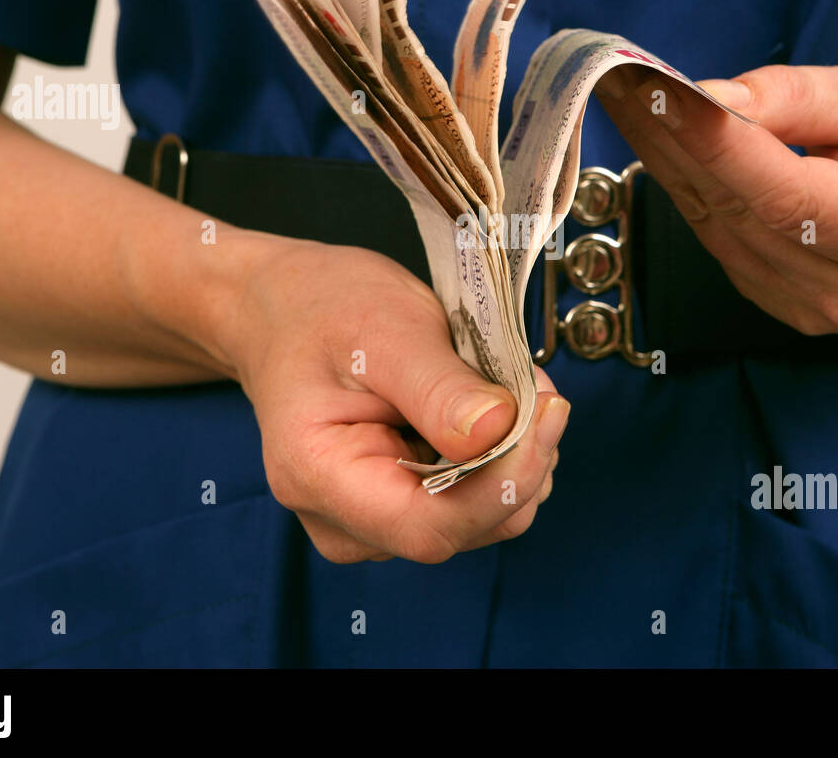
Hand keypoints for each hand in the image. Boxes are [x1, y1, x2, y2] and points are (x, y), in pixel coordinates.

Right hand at [219, 236, 568, 562]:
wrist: (291, 310)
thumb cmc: (322, 312)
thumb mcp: (384, 330)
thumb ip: (438, 388)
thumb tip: (498, 431)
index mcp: (318, 477)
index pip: (429, 527)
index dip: (502, 483)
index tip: (546, 413)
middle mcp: (343, 519)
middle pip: (464, 526)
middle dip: (518, 460)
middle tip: (535, 385)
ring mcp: (374, 520)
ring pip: (481, 519)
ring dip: (514, 456)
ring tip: (503, 387)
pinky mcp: (404, 506)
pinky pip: (476, 501)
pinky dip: (501, 456)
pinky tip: (490, 409)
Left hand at [596, 63, 837, 336]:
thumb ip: (803, 100)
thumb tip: (714, 98)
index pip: (787, 193)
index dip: (715, 145)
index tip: (657, 91)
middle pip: (738, 209)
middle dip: (670, 137)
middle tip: (613, 75)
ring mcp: (812, 312)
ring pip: (715, 226)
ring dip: (664, 159)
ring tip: (624, 97)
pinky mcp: (780, 309)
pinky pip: (718, 241)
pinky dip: (688, 188)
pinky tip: (660, 142)